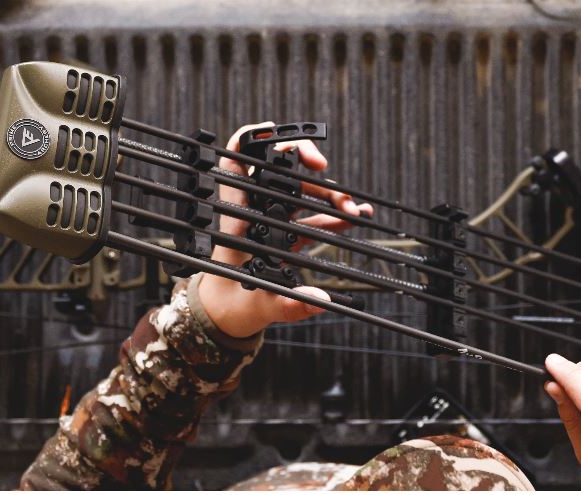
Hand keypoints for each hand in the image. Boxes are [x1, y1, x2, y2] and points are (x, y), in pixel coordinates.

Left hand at [197, 122, 372, 337]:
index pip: (238, 160)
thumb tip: (321, 300)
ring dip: (332, 198)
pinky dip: (334, 217)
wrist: (225, 318)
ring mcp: (272, 222)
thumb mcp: (260, 307)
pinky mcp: (285, 237)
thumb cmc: (229, 306)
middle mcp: (255, 212)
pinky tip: (355, 217)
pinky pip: (312, 218)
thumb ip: (291, 305)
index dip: (257, 138)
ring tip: (354, 209)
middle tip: (333, 181)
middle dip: (313, 172)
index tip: (281, 134)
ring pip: (303, 194)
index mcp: (238, 216)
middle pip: (283, 173)